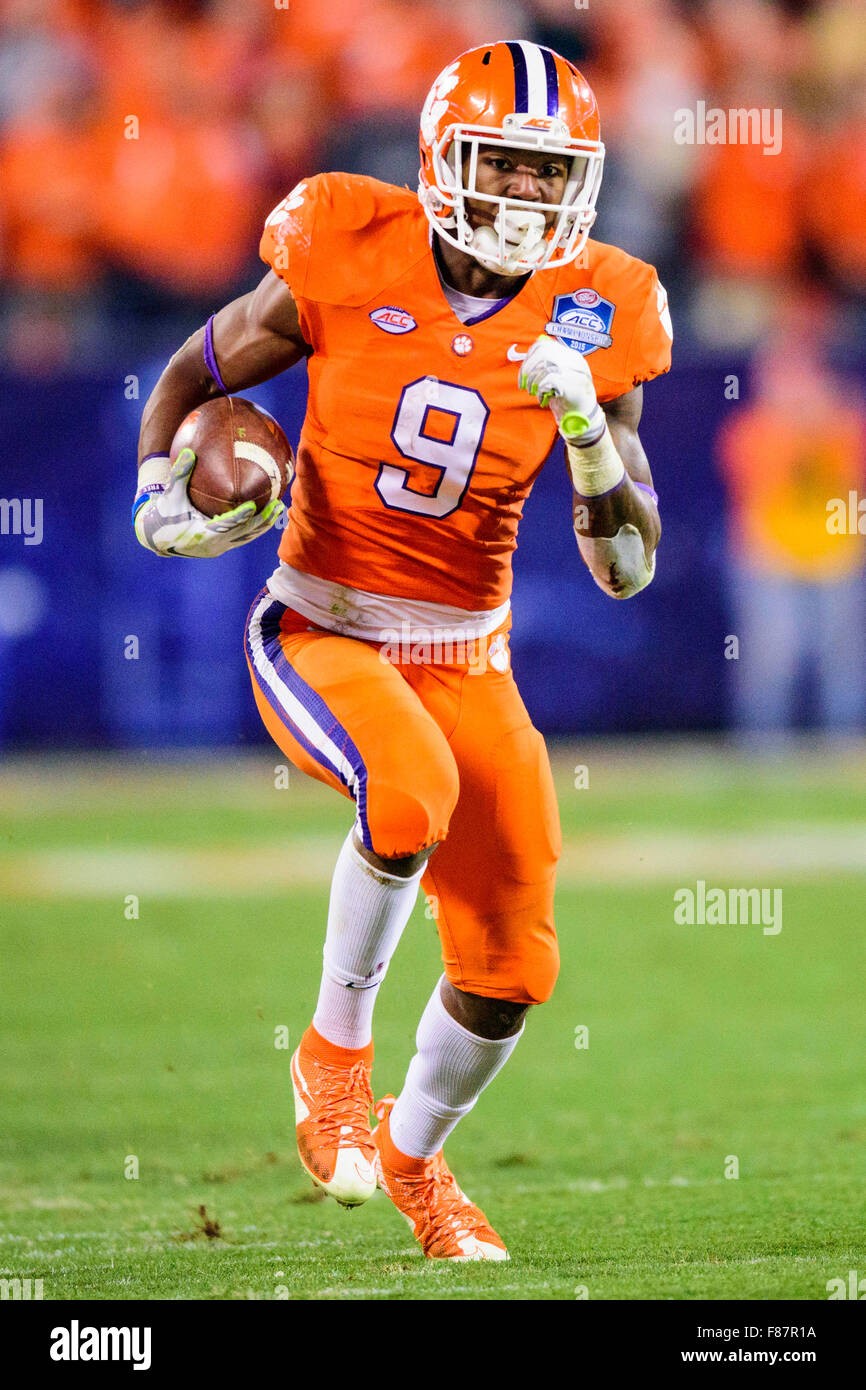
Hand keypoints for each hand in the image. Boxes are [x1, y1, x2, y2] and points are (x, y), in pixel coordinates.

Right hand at [134, 448, 284, 557]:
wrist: (158, 537)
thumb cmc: (164, 514)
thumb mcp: (171, 495)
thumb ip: (180, 474)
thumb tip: (190, 451)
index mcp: (201, 533)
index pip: (225, 525)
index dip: (239, 517)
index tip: (252, 505)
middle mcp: (214, 544)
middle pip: (244, 533)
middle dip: (262, 520)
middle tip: (277, 505)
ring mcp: (220, 547)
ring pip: (247, 537)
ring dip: (264, 524)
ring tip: (279, 509)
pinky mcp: (222, 547)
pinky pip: (243, 538)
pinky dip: (256, 527)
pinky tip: (268, 514)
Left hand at [518, 333, 604, 440]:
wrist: (583, 416)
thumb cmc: (568, 398)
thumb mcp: (559, 378)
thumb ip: (547, 367)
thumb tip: (525, 361)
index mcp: (571, 356)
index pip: (545, 344)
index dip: (529, 356)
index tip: (524, 371)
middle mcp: (574, 360)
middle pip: (543, 351)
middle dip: (527, 367)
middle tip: (524, 383)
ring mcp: (574, 371)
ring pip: (545, 365)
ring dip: (533, 381)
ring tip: (533, 392)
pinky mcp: (572, 384)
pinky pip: (548, 380)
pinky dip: (540, 390)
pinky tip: (542, 398)